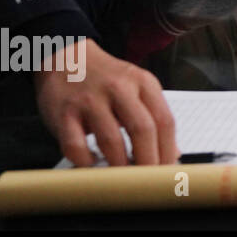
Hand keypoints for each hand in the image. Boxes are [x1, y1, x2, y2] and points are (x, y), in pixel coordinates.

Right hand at [33, 39, 177, 165]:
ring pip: (111, 140)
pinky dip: (85, 161)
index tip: (167, 169)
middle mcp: (119, 88)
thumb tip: (172, 153)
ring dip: (119, 165)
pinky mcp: (64, 113)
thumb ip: (154, 116)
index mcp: (143, 82)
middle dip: (148, 160)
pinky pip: (75, 145)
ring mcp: (90, 100)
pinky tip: (91, 163)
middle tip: (147, 179)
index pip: (165, 120)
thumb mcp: (138, 88)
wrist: (67, 57)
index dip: (168, 149)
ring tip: (122, 176)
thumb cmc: (107, 78)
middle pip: (142, 130)